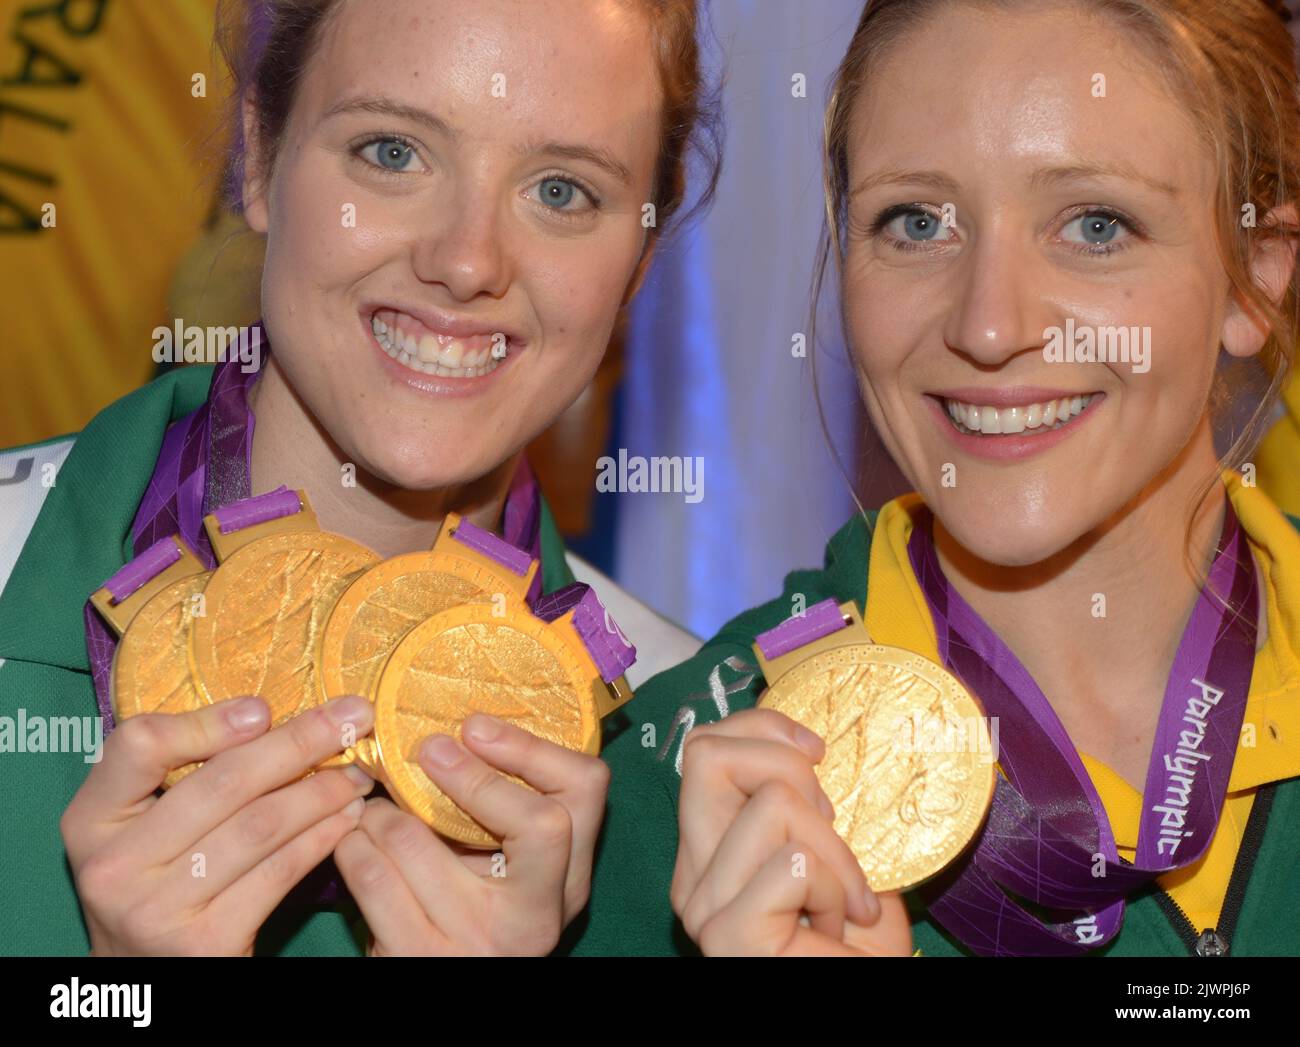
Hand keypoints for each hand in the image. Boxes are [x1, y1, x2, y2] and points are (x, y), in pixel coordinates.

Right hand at [61, 694, 376, 954]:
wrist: (145, 975)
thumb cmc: (158, 879)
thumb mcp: (145, 826)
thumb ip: (184, 773)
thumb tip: (265, 715)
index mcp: (91, 819)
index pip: (138, 746)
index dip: (207, 721)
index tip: (265, 708)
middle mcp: (114, 865)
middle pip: (222, 783)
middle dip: (299, 743)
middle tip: (353, 717)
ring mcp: (156, 908)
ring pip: (260, 826)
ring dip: (322, 791)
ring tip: (357, 772)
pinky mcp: (204, 942)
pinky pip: (279, 872)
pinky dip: (322, 837)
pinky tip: (347, 818)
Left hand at [333, 712, 608, 954]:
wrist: (446, 986)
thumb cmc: (464, 908)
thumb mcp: (502, 867)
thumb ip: (497, 807)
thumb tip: (461, 724)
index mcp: (567, 880)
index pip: (585, 789)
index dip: (531, 748)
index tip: (475, 727)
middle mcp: (538, 916)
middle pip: (541, 820)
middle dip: (474, 775)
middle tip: (429, 750)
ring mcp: (481, 941)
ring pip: (422, 841)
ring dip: (384, 811)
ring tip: (375, 803)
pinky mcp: (420, 957)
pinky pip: (373, 877)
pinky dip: (354, 845)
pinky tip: (356, 839)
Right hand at [671, 706, 913, 955]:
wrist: (868, 994)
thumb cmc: (860, 942)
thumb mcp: (837, 849)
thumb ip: (807, 800)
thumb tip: (807, 744)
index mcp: (708, 849)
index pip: (704, 747)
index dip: (764, 728)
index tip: (818, 755)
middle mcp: (691, 874)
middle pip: (708, 755)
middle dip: (788, 766)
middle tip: (829, 824)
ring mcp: (703, 905)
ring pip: (772, 802)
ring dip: (834, 847)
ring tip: (842, 899)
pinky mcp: (729, 934)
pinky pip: (794, 860)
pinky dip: (836, 885)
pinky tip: (838, 924)